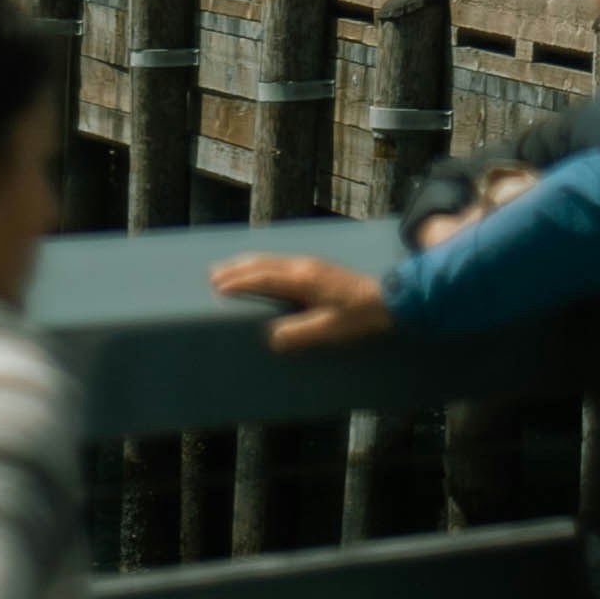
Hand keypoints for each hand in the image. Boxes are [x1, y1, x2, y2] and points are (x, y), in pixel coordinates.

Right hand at [207, 252, 393, 351]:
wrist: (388, 299)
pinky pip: (279, 264)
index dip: (240, 282)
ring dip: (247, 265)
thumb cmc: (359, 316)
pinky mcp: (315, 270)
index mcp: (303, 278)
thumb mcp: (330, 330)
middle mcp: (303, 266)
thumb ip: (300, 333)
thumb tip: (270, 338)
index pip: (264, 277)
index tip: (217, 286)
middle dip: (237, 268)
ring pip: (271, 260)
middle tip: (212, 275)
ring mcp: (310, 266)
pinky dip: (262, 267)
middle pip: (263, 263)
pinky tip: (259, 274)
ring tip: (227, 271)